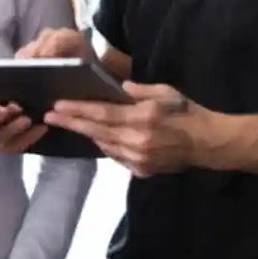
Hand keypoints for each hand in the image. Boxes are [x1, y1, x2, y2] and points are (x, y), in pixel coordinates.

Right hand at [0, 27, 94, 154]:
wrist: (78, 72)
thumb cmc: (60, 55)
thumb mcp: (60, 41)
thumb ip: (52, 41)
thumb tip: (41, 56)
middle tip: (8, 107)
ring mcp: (4, 129)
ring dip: (10, 129)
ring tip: (27, 116)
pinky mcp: (21, 139)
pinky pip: (18, 147)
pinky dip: (28, 139)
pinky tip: (42, 125)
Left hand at [45, 81, 214, 177]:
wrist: (208, 144)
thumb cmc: (187, 113)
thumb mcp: (165, 92)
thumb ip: (138, 90)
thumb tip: (117, 88)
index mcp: (143, 118)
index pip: (102, 114)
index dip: (78, 110)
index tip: (58, 106)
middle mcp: (137, 140)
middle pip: (96, 131)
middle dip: (71, 122)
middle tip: (50, 115)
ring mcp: (138, 158)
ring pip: (103, 144)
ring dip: (86, 134)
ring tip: (68, 123)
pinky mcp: (140, 170)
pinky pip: (115, 156)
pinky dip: (105, 145)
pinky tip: (97, 136)